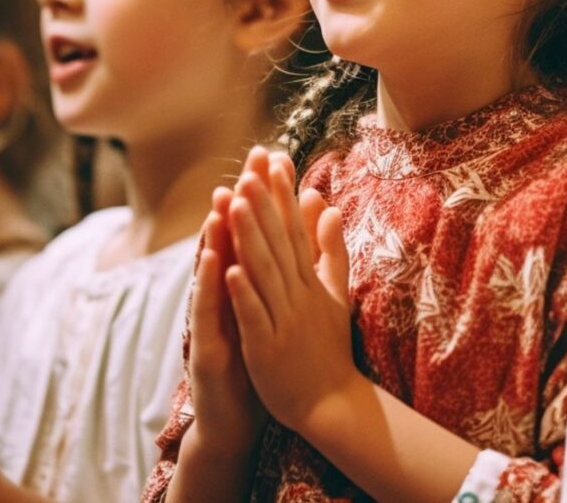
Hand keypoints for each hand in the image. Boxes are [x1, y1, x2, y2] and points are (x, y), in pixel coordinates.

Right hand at [185, 179, 266, 454]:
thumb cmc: (254, 366)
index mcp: (242, 291)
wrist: (236, 422)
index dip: (261, 202)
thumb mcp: (267, 317)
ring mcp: (211, 323)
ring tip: (222, 205)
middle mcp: (222, 300)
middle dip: (236, 208)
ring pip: (212, 275)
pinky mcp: (206, 349)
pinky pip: (210, 314)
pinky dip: (211, 287)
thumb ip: (277, 279)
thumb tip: (290, 241)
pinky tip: (216, 262)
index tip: (272, 164)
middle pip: (229, 248)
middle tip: (244, 169)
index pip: (252, 239)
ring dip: (215, 239)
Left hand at [223, 146, 357, 433]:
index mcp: (310, 282)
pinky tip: (230, 269)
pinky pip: (253, 316)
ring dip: (250, 238)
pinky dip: (243, 293)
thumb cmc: (330, 350)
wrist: (332, 405)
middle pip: (278, 244)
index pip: (295, 231)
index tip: (275, 160)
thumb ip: (332, 251)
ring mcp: (283, 321)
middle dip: (264, 205)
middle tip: (250, 168)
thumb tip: (329, 208)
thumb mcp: (336, 295)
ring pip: (264, 273)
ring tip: (237, 204)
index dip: (284, 196)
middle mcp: (299, 295)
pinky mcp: (267, 348)